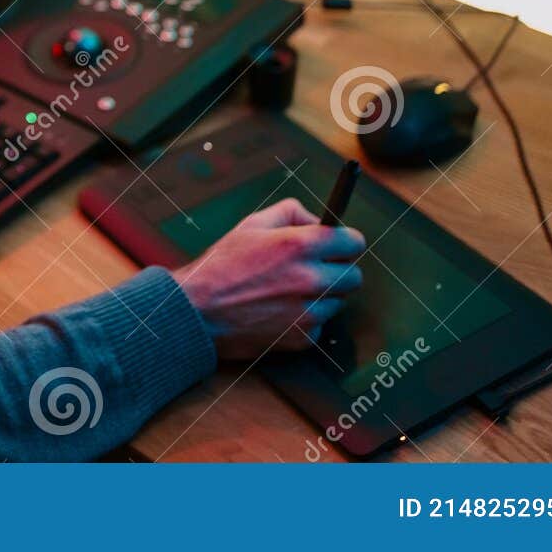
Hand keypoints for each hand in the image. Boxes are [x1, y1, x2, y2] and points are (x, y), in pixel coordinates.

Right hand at [172, 198, 364, 359]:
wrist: (197, 312)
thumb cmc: (221, 265)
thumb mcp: (251, 224)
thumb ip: (291, 212)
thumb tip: (317, 220)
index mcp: (300, 246)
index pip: (354, 242)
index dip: (344, 241)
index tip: (337, 244)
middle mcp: (311, 280)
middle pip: (354, 275)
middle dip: (337, 269)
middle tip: (314, 268)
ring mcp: (310, 313)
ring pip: (337, 301)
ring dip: (322, 295)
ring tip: (287, 291)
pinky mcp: (304, 338)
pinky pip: (320, 324)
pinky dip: (306, 318)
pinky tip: (279, 311)